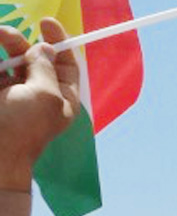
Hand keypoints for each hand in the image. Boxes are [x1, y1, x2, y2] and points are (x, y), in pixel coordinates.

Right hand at [0, 19, 79, 191]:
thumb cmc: (22, 126)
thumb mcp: (43, 95)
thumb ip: (45, 68)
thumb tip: (45, 49)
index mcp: (62, 98)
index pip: (66, 65)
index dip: (59, 42)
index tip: (46, 22)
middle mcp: (40, 95)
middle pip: (35, 59)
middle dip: (23, 43)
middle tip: (6, 34)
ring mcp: (15, 96)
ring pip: (11, 63)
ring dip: (5, 47)